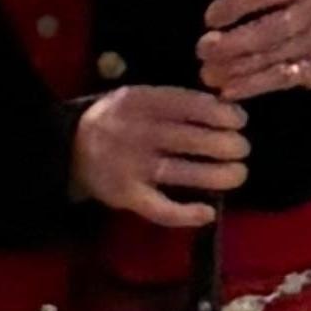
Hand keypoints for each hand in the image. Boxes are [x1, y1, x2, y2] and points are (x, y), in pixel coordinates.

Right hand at [72, 83, 249, 225]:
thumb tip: (227, 111)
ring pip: (179, 172)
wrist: (68, 146)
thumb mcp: (139, 97)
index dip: (220, 114)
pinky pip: (158, 209)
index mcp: (139, 102)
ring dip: (216, 175)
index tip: (240, 121)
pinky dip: (186, 214)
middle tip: (242, 149)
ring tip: (238, 174)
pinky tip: (209, 212)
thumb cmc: (118, 119)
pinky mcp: (124, 196)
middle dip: (225, 145)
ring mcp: (129, 166)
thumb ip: (175, 102)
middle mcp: (134, 132)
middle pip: (189, 139)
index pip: (188, 104)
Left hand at [201, 0, 310, 101]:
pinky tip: (229, 91)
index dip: (233, 5)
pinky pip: (283, 79)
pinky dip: (253, 86)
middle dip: (232, 43)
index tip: (209, 19)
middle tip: (202, 49)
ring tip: (208, 73)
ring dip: (236, 68)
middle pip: (269, 29)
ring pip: (273, 57)